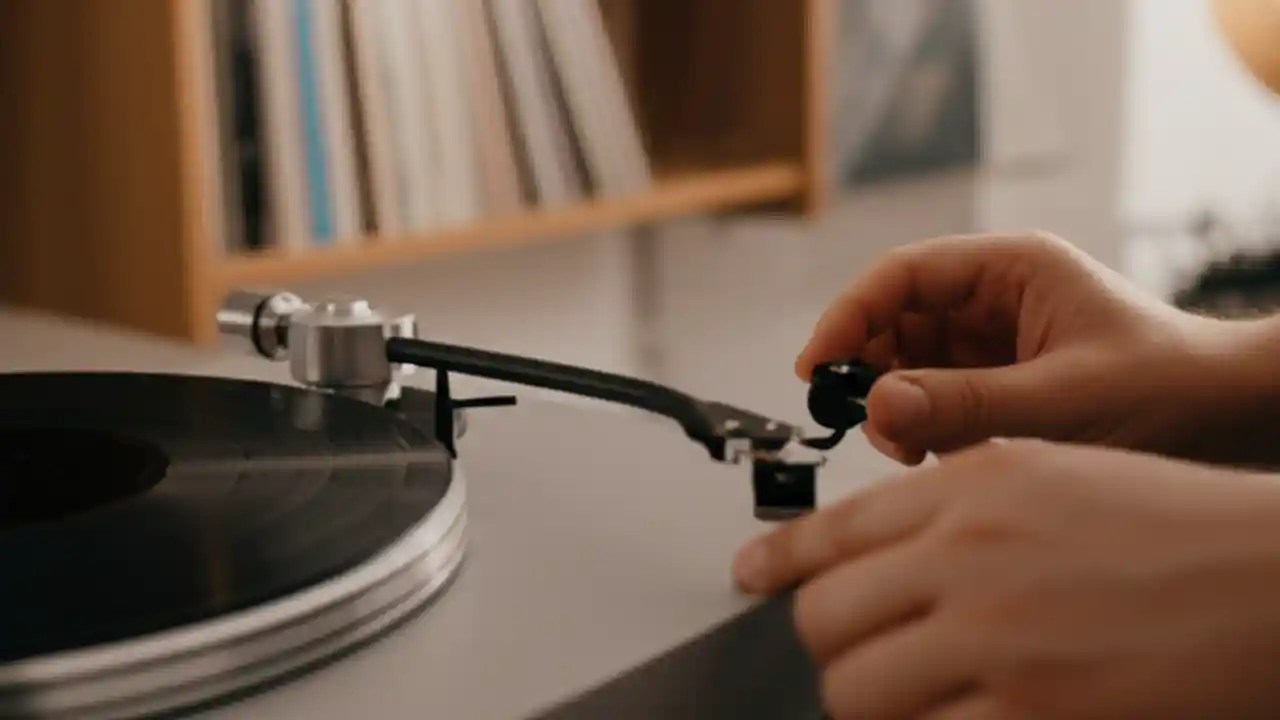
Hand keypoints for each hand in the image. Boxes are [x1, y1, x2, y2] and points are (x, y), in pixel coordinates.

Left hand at [733, 440, 1279, 718]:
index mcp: (971, 488)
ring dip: (864, 700)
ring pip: (855, 689)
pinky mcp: (1033, 715)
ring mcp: (995, 640)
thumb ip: (954, 504)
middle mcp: (968, 556)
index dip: (777, 558)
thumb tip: (876, 547)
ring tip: (898, 699)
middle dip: (828, 642)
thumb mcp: (1051, 474)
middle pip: (825, 616)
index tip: (749, 575)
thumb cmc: (1174, 525)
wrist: (1269, 579)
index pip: (832, 528)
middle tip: (853, 653)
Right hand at [796, 232, 1279, 467]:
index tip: (817, 367)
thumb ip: (966, 406)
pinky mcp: (1001, 383)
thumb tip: (875, 408)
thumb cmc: (1173, 390)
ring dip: (896, 403)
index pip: (904, 275)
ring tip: (911, 447)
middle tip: (863, 422)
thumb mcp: (1064, 401)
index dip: (850, 315)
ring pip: (909, 363)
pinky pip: (936, 397)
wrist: (1235, 423)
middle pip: (896, 320)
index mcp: (1013, 269)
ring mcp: (996, 341)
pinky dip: (923, 426)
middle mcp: (996, 298)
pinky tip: (938, 452)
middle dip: (871, 369)